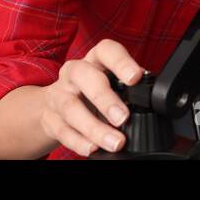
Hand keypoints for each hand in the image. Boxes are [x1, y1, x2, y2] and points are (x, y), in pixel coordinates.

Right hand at [39, 38, 142, 156]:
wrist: (51, 105)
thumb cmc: (91, 89)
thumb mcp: (108, 80)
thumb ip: (126, 85)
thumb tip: (149, 93)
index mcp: (94, 59)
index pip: (106, 50)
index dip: (121, 62)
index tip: (135, 78)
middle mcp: (74, 72)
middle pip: (84, 77)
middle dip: (105, 98)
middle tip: (123, 117)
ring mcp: (59, 95)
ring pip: (71, 108)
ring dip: (94, 127)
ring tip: (115, 142)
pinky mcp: (50, 119)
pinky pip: (63, 131)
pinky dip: (79, 142)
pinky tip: (93, 149)